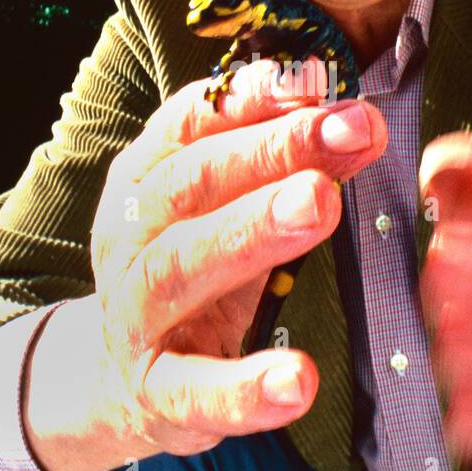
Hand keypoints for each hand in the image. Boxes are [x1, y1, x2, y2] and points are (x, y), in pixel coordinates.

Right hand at [29, 56, 385, 470]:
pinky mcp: (156, 390)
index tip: (326, 80)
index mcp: (145, 179)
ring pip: (184, 266)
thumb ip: (277, 162)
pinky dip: (247, 387)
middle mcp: (129, 237)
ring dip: (254, 231)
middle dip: (273, 150)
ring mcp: (135, 315)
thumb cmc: (194, 270)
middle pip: (193, 183)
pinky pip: (198, 388)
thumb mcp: (223, 208)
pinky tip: (300, 380)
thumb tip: (348, 111)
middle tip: (347, 129)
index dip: (256, 97)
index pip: (192, 123)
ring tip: (322, 205)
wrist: (123, 378)